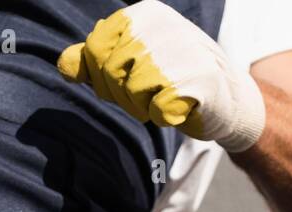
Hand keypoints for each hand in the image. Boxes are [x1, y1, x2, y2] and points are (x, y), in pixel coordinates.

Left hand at [58, 0, 265, 152]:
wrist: (228, 98)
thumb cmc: (173, 78)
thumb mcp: (131, 62)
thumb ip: (95, 62)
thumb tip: (63, 64)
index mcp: (144, 14)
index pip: (95, 48)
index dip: (102, 75)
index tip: (126, 79)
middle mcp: (162, 25)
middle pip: (111, 73)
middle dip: (124, 94)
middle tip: (149, 93)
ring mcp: (182, 50)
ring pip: (132, 93)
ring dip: (144, 107)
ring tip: (165, 97)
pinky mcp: (198, 80)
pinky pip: (157, 110)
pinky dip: (164, 116)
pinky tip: (181, 106)